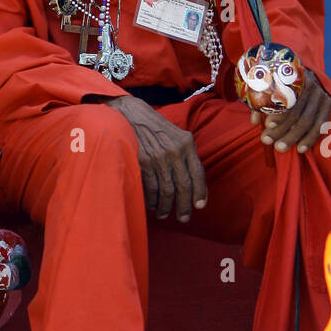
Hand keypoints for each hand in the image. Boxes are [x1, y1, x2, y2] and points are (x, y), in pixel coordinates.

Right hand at [104, 95, 207, 221]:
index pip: (198, 173)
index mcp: (186, 143)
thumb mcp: (175, 134)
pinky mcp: (143, 161)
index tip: (199, 206)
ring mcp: (159, 156)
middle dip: (184, 206)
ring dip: (166, 206)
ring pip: (167, 190)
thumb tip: (194, 184)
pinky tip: (152, 205)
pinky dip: (152, 200)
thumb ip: (185, 154)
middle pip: (183, 186)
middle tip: (183, 218)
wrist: (130, 112)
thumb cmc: (154, 126)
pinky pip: (151, 188)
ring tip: (164, 214)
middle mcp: (175, 150)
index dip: (200, 192)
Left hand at [250, 68, 330, 153]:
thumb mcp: (269, 86)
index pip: (287, 96)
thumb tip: (254, 121)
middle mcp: (309, 84)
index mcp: (294, 76)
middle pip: (296, 111)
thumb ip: (261, 101)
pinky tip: (300, 148)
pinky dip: (311, 138)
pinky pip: (321, 124)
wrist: (307, 74)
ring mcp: (320, 94)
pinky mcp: (328, 103)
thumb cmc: (282, 82)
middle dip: (281, 129)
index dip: (278, 111)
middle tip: (267, 141)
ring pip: (308, 120)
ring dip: (293, 137)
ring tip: (280, 148)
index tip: (268, 124)